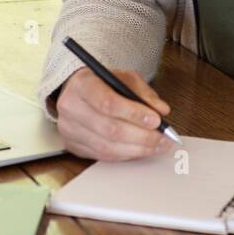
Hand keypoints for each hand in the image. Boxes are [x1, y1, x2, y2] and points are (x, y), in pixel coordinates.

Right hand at [55, 67, 176, 161]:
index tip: (156, 120)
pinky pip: (103, 156)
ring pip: (107, 147)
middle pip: (109, 129)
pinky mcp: (73, 146)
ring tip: (158, 146)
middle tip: (163, 138)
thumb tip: (162, 110)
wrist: (76, 92)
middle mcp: (71, 108)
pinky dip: (126, 155)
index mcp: (82, 85)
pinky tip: (141, 150)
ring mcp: (69, 129)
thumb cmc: (102, 83)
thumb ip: (144, 93)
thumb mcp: (124, 78)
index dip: (134, 114)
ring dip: (138, 149)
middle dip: (142, 136)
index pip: (108, 103)